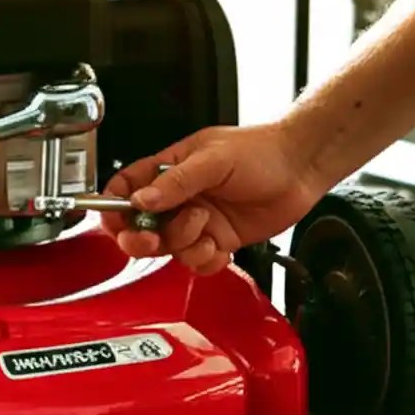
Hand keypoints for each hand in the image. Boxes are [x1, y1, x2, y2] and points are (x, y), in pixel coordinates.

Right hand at [100, 123, 325, 274]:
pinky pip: (197, 263)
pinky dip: (206, 261)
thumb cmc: (260, 151)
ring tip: (207, 227)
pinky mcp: (218, 241)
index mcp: (168, 170)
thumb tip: (142, 198)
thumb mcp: (213, 159)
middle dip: (142, 238)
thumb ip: (176, 181)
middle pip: (139, 228)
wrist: (301, 168)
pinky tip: (220, 248)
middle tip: (154, 238)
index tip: (118, 222)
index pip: (125, 190)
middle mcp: (179, 199)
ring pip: (170, 249)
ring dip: (185, 245)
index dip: (114, 208)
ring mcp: (197, 222)